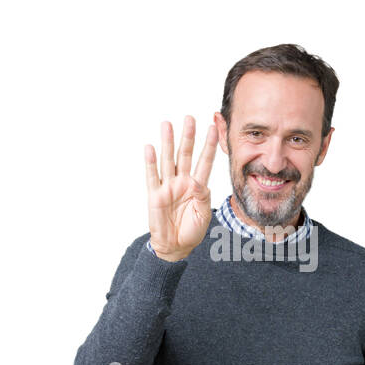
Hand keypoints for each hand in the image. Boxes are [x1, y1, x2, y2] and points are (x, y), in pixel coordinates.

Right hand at [144, 115, 216, 261]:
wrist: (175, 246)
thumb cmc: (192, 231)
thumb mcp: (203, 214)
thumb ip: (202, 196)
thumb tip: (195, 182)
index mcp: (198, 186)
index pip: (205, 160)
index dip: (209, 145)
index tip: (214, 127)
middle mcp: (183, 182)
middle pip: (185, 154)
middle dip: (188, 136)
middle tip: (189, 118)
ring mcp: (168, 187)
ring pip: (168, 160)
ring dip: (168, 142)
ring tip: (167, 125)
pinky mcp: (155, 195)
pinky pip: (152, 176)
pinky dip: (150, 162)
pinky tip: (150, 148)